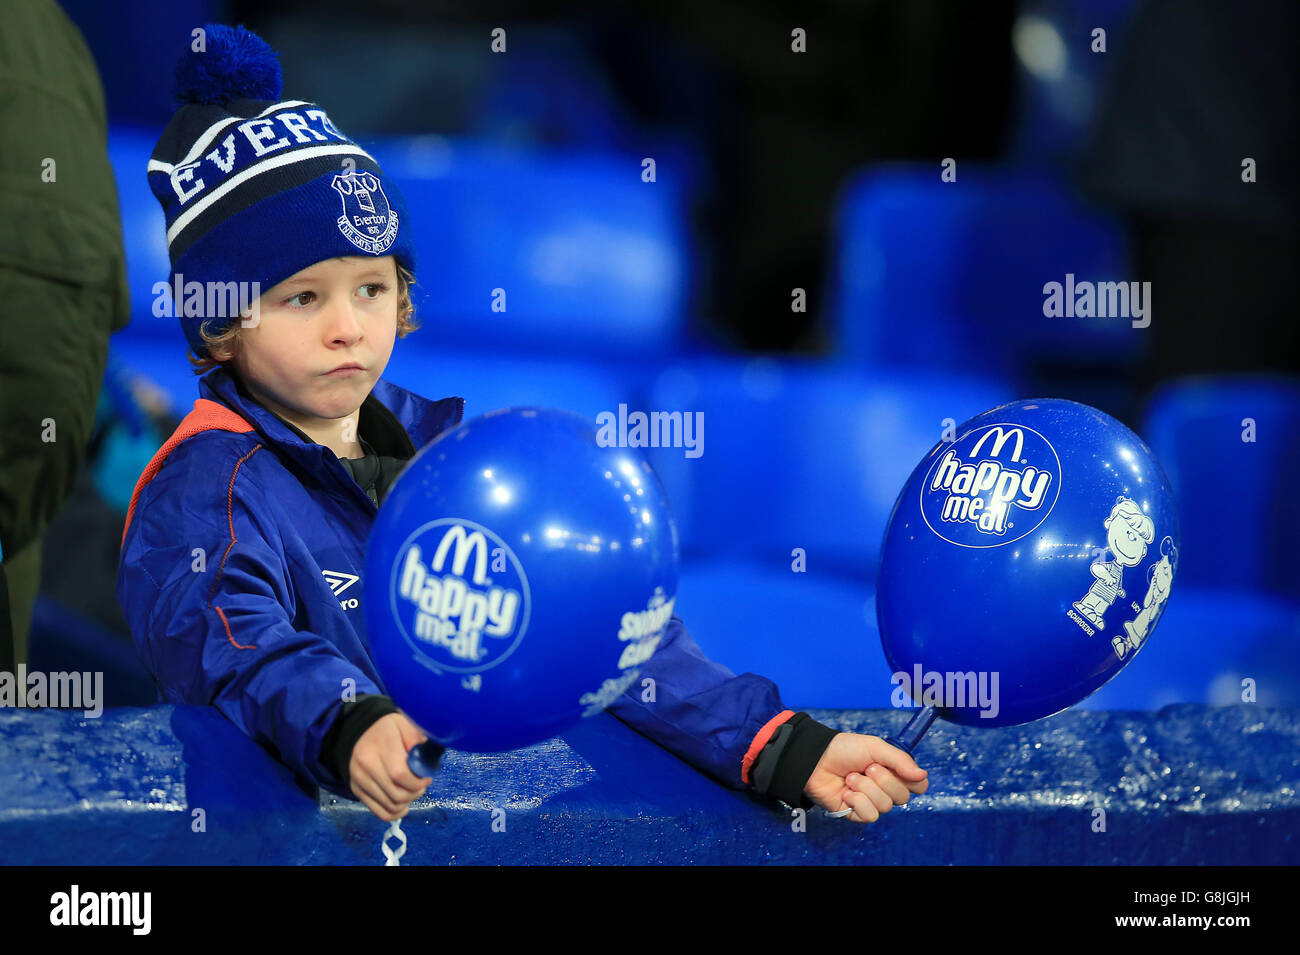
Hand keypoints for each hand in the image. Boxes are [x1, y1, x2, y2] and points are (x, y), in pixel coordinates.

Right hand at [349, 711, 432, 821]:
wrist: (359, 730)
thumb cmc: (387, 728)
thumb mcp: (405, 724)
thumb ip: (418, 740)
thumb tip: (428, 760)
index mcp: (381, 745)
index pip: (400, 774)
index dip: (418, 782)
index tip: (427, 778)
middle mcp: (366, 764)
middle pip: (396, 794)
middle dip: (415, 793)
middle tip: (421, 784)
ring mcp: (359, 779)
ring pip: (390, 806)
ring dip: (407, 802)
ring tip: (412, 790)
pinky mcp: (357, 790)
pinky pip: (379, 812)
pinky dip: (395, 813)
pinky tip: (403, 804)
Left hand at [802, 732, 928, 822]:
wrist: (815, 759)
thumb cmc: (844, 749)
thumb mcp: (875, 747)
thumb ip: (900, 760)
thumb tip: (923, 775)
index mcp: (893, 772)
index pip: (918, 786)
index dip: (913, 781)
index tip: (900, 770)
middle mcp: (885, 789)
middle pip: (902, 797)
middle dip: (883, 780)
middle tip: (866, 768)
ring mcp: (871, 801)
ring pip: (885, 806)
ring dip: (866, 788)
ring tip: (850, 777)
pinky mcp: (856, 813)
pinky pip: (870, 815)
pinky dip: (858, 801)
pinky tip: (846, 792)